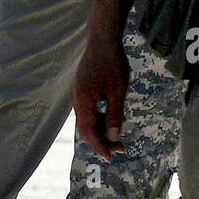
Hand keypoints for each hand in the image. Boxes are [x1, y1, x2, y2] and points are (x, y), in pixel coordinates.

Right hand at [73, 31, 128, 160]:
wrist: (103, 40)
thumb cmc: (112, 63)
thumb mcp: (117, 91)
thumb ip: (114, 114)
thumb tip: (114, 136)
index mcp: (83, 101)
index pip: (88, 131)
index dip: (99, 146)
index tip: (110, 158)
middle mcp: (77, 100)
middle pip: (86, 128)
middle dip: (102, 141)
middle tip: (121, 149)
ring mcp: (78, 94)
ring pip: (88, 119)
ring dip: (102, 130)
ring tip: (120, 136)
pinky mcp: (83, 90)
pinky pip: (89, 110)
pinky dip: (100, 118)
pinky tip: (115, 117)